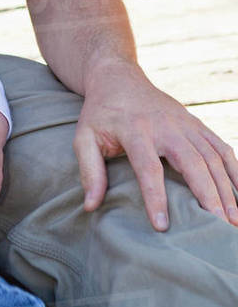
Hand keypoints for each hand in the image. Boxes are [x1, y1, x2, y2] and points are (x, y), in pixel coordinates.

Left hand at [74, 59, 237, 231]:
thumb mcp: (84, 137)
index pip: (148, 168)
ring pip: (212, 156)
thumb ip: (89, 170)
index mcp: (135, 130)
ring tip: (234, 219)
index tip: (162, 227)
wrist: (118, 78)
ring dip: (226, 188)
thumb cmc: (100, 114)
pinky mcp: (196, 123)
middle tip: (217, 226)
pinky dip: (234, 169)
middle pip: (192, 162)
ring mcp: (185, 123)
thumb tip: (90, 206)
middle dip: (208, 195)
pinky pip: (220, 146)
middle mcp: (165, 126)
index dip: (155, 197)